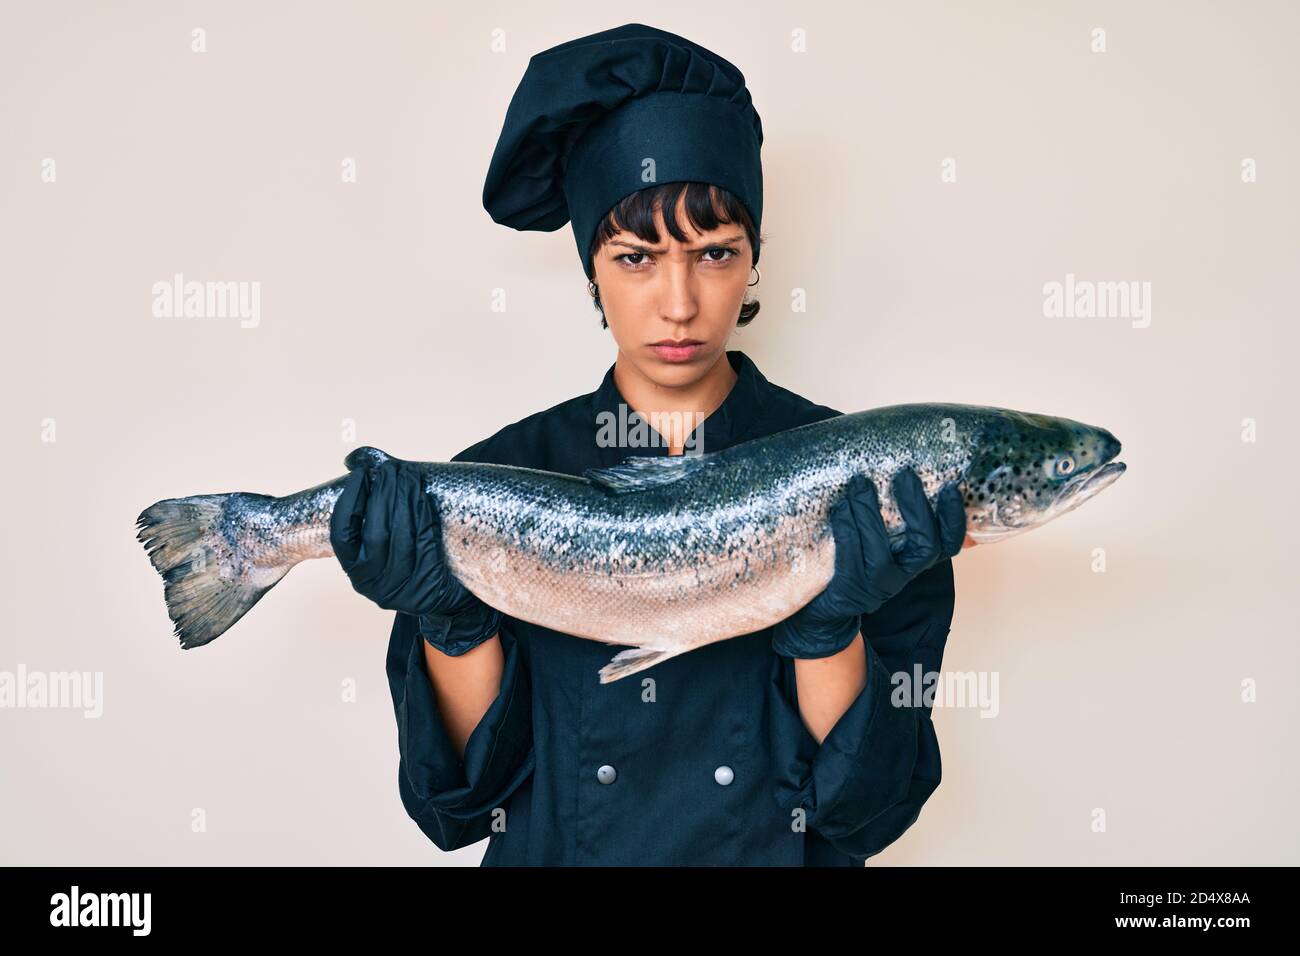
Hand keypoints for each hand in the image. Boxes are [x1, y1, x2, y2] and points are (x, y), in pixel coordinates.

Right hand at [330, 451, 500, 655]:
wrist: (446, 600)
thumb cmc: (411, 559)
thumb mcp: (385, 541)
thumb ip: (372, 505)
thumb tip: (355, 460)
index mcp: (355, 571)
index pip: (342, 533)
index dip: (350, 501)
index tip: (360, 474)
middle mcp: (373, 584)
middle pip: (375, 532)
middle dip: (383, 495)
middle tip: (390, 469)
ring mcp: (400, 588)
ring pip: (400, 536)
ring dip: (404, 500)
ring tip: (408, 475)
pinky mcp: (427, 586)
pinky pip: (424, 542)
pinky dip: (423, 515)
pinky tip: (423, 495)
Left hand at [772, 469, 965, 659]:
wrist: (822, 609)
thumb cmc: (852, 560)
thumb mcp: (877, 539)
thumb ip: (890, 516)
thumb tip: (895, 470)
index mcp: (915, 560)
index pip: (951, 544)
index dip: (954, 519)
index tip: (950, 488)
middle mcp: (904, 575)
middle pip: (926, 546)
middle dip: (917, 509)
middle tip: (904, 475)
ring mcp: (878, 586)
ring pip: (881, 552)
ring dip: (870, 513)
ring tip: (860, 483)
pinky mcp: (851, 590)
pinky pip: (850, 557)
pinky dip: (846, 528)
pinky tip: (840, 508)